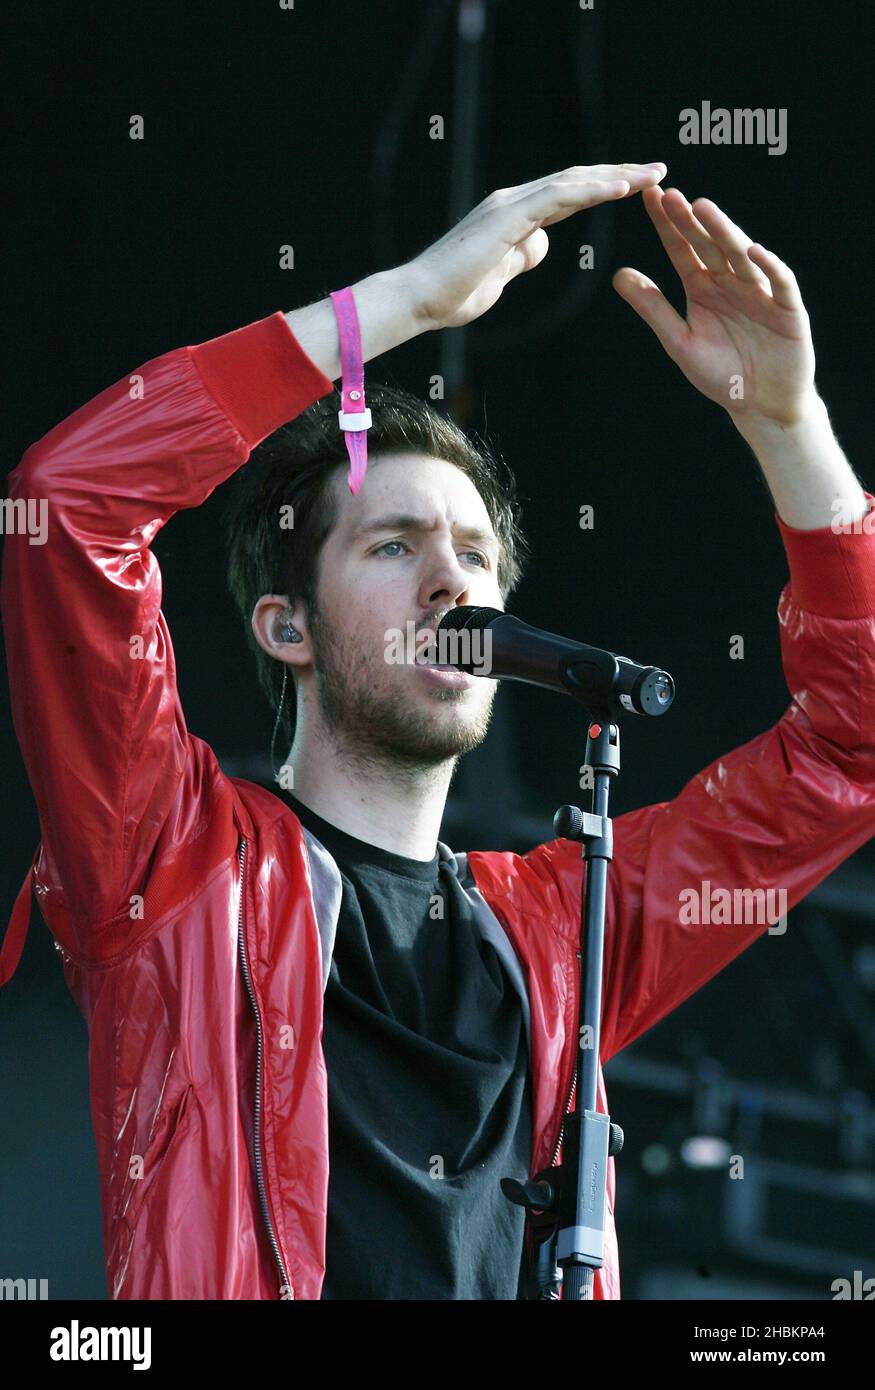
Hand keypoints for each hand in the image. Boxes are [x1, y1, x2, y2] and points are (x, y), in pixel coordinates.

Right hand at [404, 163, 666, 330]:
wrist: (418, 299)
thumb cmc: (452, 294)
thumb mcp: (499, 276)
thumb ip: (520, 256)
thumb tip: (539, 245)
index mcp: (515, 215)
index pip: (569, 195)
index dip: (604, 188)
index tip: (637, 188)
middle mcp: (514, 201)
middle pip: (577, 180)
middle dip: (619, 174)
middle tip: (658, 170)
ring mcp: (510, 205)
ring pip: (573, 181)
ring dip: (615, 177)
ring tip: (651, 175)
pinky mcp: (507, 217)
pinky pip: (558, 196)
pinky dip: (591, 190)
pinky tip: (620, 189)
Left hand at [612, 187, 816, 426]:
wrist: (760, 405)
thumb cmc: (721, 374)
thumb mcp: (680, 342)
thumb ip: (652, 308)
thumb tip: (617, 275)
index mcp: (703, 288)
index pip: (682, 249)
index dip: (667, 225)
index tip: (650, 198)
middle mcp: (731, 282)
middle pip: (710, 245)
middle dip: (692, 221)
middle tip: (672, 195)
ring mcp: (761, 292)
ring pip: (741, 256)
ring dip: (724, 232)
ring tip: (705, 210)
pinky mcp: (789, 309)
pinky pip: (780, 283)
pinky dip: (769, 267)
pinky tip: (753, 251)